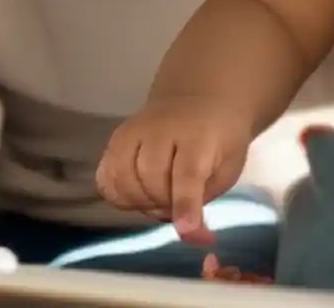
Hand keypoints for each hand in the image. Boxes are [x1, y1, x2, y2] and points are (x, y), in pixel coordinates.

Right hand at [96, 98, 251, 244]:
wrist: (198, 98)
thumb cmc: (218, 138)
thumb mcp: (228, 167)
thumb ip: (206, 200)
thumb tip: (189, 235)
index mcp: (198, 136)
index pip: (187, 172)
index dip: (185, 203)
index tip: (185, 229)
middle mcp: (161, 130)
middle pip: (150, 176)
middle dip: (162, 203)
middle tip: (177, 207)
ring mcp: (133, 132)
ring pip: (123, 177)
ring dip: (140, 202)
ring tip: (159, 201)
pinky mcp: (116, 138)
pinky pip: (105, 176)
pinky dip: (118, 195)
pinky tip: (136, 196)